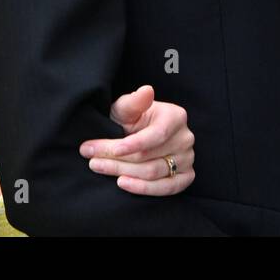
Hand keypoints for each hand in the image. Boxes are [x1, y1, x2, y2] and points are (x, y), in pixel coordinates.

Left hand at [79, 85, 194, 194]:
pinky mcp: (185, 177)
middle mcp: (185, 138)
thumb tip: (146, 91)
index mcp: (176, 117)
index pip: (155, 135)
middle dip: (117, 159)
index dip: (132, 144)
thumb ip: (134, 102)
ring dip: (123, 173)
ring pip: (154, 173)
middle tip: (92, 159)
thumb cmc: (132, 120)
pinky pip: (167, 188)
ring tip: (99, 167)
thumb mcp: (127, 109)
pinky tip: (123, 183)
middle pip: (149, 157)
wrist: (138, 135)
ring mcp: (188, 159)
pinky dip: (144, 189)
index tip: (111, 149)